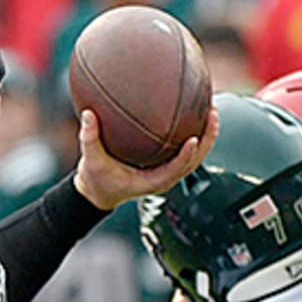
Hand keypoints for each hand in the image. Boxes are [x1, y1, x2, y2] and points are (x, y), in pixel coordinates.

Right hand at [72, 107, 219, 210]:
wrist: (98, 191)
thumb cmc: (96, 178)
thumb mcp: (90, 160)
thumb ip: (89, 138)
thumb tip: (89, 114)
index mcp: (151, 182)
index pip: (175, 170)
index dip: (186, 156)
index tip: (193, 139)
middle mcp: (164, 178)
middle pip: (194, 162)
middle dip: (206, 139)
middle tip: (213, 114)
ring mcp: (166, 172)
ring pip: (194, 157)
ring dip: (205, 135)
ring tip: (211, 109)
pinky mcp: (164, 165)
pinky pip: (183, 150)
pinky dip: (192, 133)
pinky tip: (193, 112)